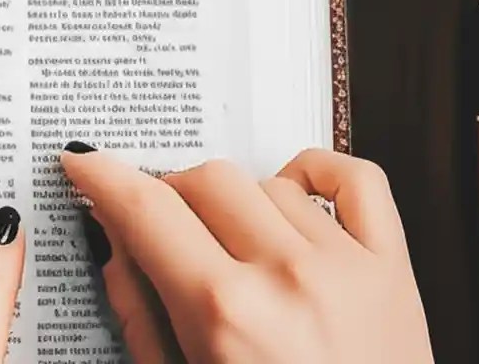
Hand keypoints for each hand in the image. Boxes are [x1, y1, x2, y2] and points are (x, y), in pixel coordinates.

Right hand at [62, 144, 433, 363]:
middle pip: (204, 179)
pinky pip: (355, 178)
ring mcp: (345, 266)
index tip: (85, 165)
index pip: (145, 208)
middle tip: (169, 232)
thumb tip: (113, 239)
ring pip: (268, 181)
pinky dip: (318, 172)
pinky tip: (294, 195)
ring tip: (241, 253)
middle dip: (172, 198)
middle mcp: (285, 278)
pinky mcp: (392, 268)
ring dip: (240, 206)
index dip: (103, 176)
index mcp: (223, 313)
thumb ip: (139, 310)